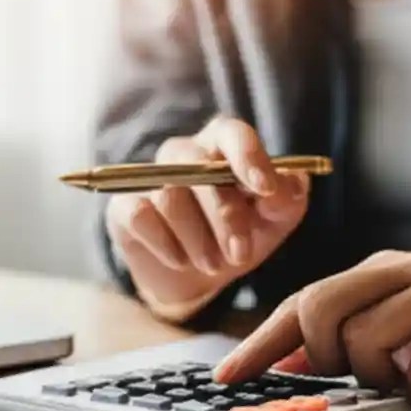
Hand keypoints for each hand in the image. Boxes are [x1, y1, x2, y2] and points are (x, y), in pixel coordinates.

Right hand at [105, 117, 309, 321]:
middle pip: (199, 167)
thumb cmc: (243, 236)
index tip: (263, 189)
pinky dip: (165, 244)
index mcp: (225, 145)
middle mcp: (186, 152)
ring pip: (171, 196)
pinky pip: (140, 216)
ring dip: (198, 239)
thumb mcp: (275, 220)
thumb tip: (280, 187)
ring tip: (214, 264)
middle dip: (226, 216)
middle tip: (240, 255)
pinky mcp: (125, 207)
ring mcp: (151, 177)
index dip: (249, 157)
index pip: (233, 133)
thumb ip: (286, 198)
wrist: (201, 278)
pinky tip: (180, 260)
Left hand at [213, 250, 410, 406]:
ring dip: (380, 380)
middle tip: (354, 379)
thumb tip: (292, 365)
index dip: (261, 341)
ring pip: (367, 340)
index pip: (304, 299)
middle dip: (320, 359)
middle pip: (320, 309)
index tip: (227, 375)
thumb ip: (362, 332)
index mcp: (385, 268)